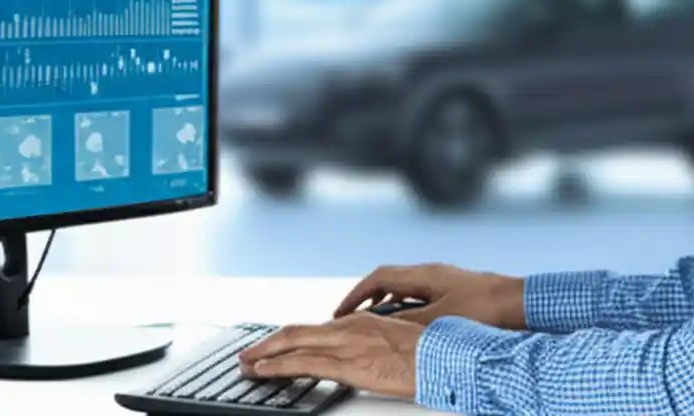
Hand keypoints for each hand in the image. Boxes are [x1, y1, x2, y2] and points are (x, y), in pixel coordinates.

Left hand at [238, 312, 423, 399]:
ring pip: (292, 344)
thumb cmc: (429, 354)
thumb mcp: (395, 343)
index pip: (313, 328)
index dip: (288, 338)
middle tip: (247, 353)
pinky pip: (303, 363)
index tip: (272, 347)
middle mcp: (348, 327)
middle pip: (295, 332)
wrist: (447, 358)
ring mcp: (346, 344)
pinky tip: (263, 371)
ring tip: (246, 364)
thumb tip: (361, 355)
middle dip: (267, 344)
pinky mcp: (347, 364)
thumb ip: (371, 345)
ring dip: (264, 355)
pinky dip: (277, 366)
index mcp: (360, 322)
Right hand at [335, 263, 525, 329]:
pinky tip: (411, 326)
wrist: (521, 303)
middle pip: (389, 281)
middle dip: (367, 300)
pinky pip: (422, 296)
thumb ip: (406, 321)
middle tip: (353, 318)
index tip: (340, 312)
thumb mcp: (437, 320)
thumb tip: (380, 326)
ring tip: (377, 325)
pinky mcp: (457, 291)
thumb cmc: (485, 308)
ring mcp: (445, 281)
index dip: (355, 295)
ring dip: (388, 305)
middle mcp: (432, 273)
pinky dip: (407, 308)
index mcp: (423, 275)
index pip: (378, 278)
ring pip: (406, 290)